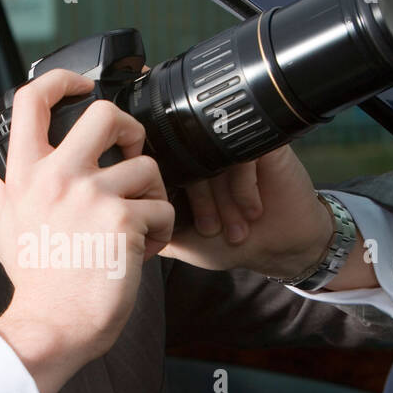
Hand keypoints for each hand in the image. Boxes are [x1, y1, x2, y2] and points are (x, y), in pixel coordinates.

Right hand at [0, 69, 173, 392]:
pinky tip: (147, 250)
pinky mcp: (122, 220)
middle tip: (135, 156)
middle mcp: (56, 176)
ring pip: (147, 168)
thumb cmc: (35, 287)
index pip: (32, 99)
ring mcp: (90, 196)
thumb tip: (2, 178)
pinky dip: (163, 231)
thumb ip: (8, 199)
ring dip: (153, 198)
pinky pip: (162, 209)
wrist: (51, 327)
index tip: (82, 88)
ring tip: (142, 227)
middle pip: (105, 114)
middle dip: (131, 130)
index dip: (62, 80)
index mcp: (25, 174)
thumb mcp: (5, 235)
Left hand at [158, 142, 335, 279]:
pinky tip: (252, 210)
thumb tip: (114, 223)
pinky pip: (244, 154)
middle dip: (199, 203)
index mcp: (182, 168)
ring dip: (223, 200)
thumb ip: (146, 227)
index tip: (181, 225)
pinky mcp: (262, 146)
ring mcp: (233, 146)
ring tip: (233, 229)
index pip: (159, 165)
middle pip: (186, 160)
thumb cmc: (229, 243)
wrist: (278, 246)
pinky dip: (245, 187)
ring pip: (214, 158)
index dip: (168, 195)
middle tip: (210, 230)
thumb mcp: (179, 240)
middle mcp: (205, 154)